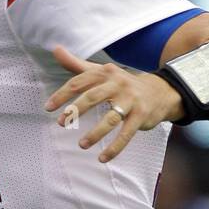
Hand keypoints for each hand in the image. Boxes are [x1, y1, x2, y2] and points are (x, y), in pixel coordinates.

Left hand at [44, 45, 183, 162]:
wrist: (159, 91)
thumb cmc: (122, 84)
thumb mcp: (101, 72)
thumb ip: (77, 65)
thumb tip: (56, 49)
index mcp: (105, 73)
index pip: (79, 82)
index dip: (62, 95)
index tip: (48, 107)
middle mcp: (118, 84)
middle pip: (93, 96)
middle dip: (75, 110)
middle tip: (61, 123)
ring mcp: (131, 100)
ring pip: (111, 118)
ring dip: (95, 133)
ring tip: (82, 145)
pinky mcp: (141, 116)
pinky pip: (126, 134)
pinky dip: (114, 148)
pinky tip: (102, 158)